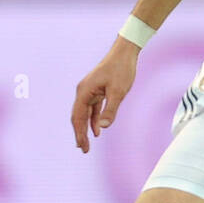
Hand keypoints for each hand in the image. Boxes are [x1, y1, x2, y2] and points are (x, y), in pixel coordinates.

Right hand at [71, 38, 139, 152]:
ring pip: (84, 113)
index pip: (78, 117)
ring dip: (86, 128)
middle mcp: (83, 91)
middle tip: (84, 150)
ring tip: (87, 144)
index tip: (83, 147)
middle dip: (80, 133)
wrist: (125, 52)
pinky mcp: (97, 90)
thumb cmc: (121, 69)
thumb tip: (103, 128)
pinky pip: (92, 108)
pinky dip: (94, 119)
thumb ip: (110, 110)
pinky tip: (98, 130)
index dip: (79, 133)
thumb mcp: (118, 92)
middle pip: (78, 116)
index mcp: (84, 92)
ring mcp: (89, 90)